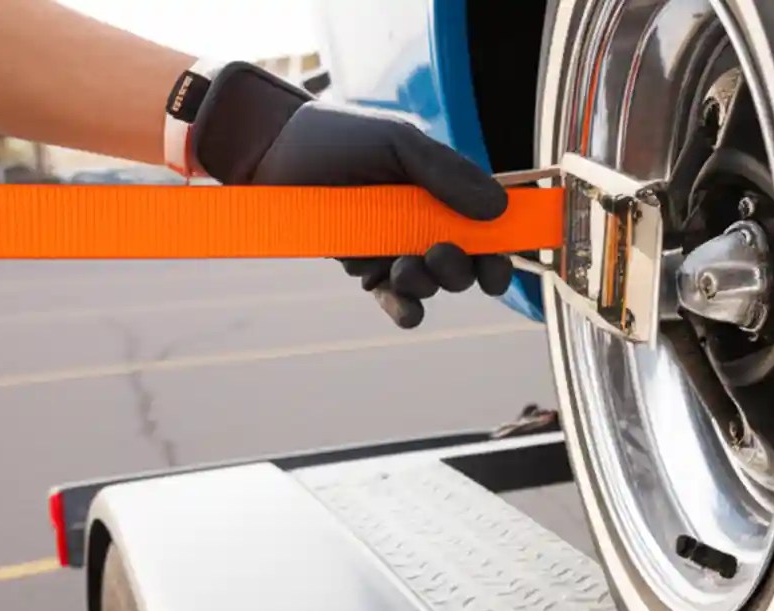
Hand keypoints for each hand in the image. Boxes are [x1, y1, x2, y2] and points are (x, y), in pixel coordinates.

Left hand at [249, 101, 513, 327]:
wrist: (272, 153)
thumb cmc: (338, 138)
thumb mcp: (399, 143)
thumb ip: (447, 172)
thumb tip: (499, 208)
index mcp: (444, 192)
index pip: (487, 227)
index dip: (500, 251)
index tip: (498, 265)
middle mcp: (425, 224)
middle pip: (465, 265)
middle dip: (461, 269)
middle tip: (439, 252)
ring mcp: (396, 250)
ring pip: (431, 285)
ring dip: (428, 284)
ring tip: (403, 266)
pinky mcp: (365, 271)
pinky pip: (396, 301)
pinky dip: (406, 310)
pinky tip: (407, 310)